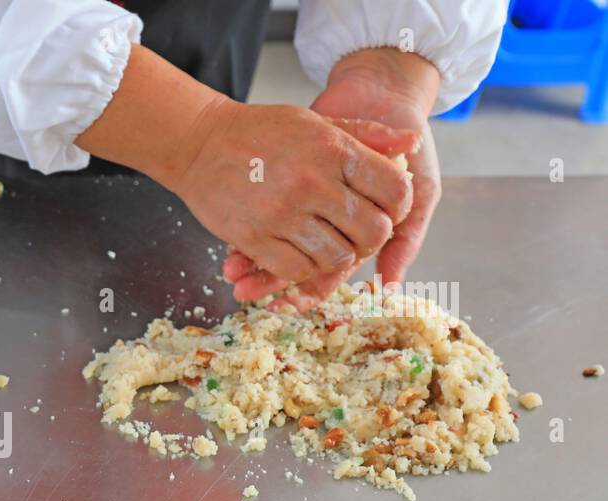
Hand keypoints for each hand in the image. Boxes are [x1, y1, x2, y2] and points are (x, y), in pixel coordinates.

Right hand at [172, 97, 415, 298]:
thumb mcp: (316, 120)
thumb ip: (366, 135)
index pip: (394, 190)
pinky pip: (297, 270)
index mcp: (333, 150)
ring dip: (338, 258)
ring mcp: (283, 214)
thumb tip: (411, 144)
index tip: (385, 209)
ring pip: (336, 257)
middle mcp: (313, 183)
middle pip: (372, 231)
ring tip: (328, 245)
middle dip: (372, 239)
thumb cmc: (260, 131)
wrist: (198, 143)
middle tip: (358, 234)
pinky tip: (301, 255)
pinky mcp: (255, 238)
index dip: (399, 207)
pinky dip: (305, 271)